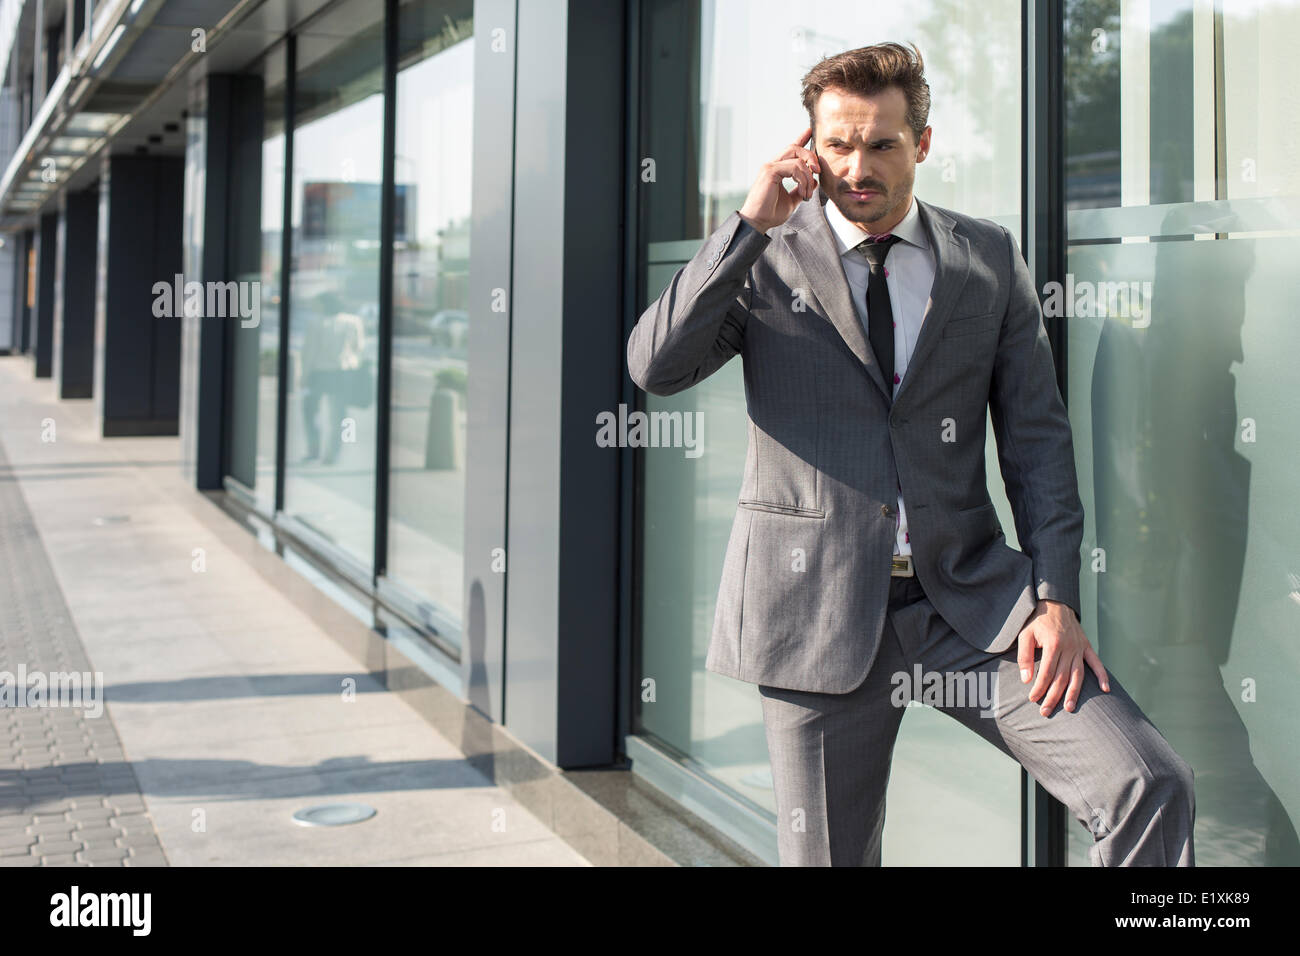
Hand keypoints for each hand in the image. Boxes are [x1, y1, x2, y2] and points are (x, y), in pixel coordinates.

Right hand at [738, 127, 819, 233]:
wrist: (757, 222)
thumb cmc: (770, 213)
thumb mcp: (792, 201)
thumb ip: (801, 190)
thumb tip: (814, 181)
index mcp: (777, 170)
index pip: (790, 150)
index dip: (801, 139)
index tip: (810, 132)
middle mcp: (772, 165)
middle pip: (795, 148)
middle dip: (811, 157)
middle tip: (818, 171)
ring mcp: (770, 166)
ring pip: (797, 158)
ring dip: (808, 176)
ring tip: (808, 193)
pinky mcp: (770, 171)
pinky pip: (794, 167)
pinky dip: (803, 180)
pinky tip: (803, 193)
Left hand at [1016, 599, 1109, 715]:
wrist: (1054, 602)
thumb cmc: (1036, 620)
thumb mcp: (1025, 635)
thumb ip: (1024, 657)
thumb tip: (1026, 679)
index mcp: (1053, 645)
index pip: (1047, 673)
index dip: (1040, 688)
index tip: (1033, 699)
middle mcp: (1069, 648)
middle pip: (1062, 677)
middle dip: (1053, 696)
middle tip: (1045, 711)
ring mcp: (1080, 648)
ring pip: (1078, 675)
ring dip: (1074, 693)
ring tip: (1069, 708)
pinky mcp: (1087, 646)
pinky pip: (1096, 662)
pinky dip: (1102, 676)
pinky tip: (1106, 689)